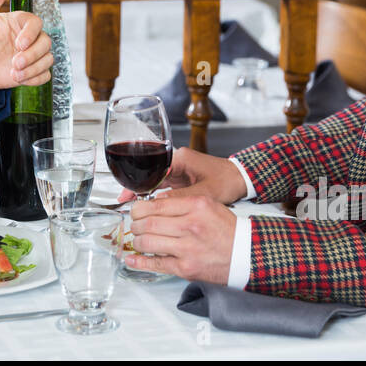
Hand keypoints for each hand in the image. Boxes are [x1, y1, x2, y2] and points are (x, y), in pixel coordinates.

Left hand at [0, 0, 53, 88]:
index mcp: (18, 23)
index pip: (36, 23)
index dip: (31, 34)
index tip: (18, 44)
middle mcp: (26, 38)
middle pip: (46, 42)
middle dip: (32, 55)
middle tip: (15, 64)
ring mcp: (29, 55)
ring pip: (48, 59)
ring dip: (33, 68)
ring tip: (15, 73)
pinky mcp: (29, 72)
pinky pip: (45, 75)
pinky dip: (36, 78)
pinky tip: (20, 79)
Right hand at [117, 147, 246, 204]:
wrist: (241, 179)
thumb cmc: (227, 182)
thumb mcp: (204, 193)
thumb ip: (180, 198)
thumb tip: (158, 205)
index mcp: (180, 158)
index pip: (151, 167)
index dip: (138, 181)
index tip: (127, 194)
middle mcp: (176, 161)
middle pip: (149, 173)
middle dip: (137, 187)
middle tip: (124, 201)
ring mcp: (178, 169)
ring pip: (154, 180)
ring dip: (144, 192)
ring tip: (132, 207)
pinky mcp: (181, 178)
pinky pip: (162, 185)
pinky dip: (154, 195)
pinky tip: (146, 206)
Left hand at [126, 194, 235, 283]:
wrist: (246, 253)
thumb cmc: (228, 229)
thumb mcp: (208, 205)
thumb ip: (182, 202)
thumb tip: (154, 205)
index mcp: (196, 206)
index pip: (156, 204)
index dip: (140, 208)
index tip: (137, 210)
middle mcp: (190, 226)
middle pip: (148, 223)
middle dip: (136, 224)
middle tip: (136, 225)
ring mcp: (187, 248)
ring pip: (148, 242)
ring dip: (138, 241)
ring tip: (139, 240)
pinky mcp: (186, 268)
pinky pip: (156, 264)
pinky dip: (140, 261)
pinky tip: (132, 258)